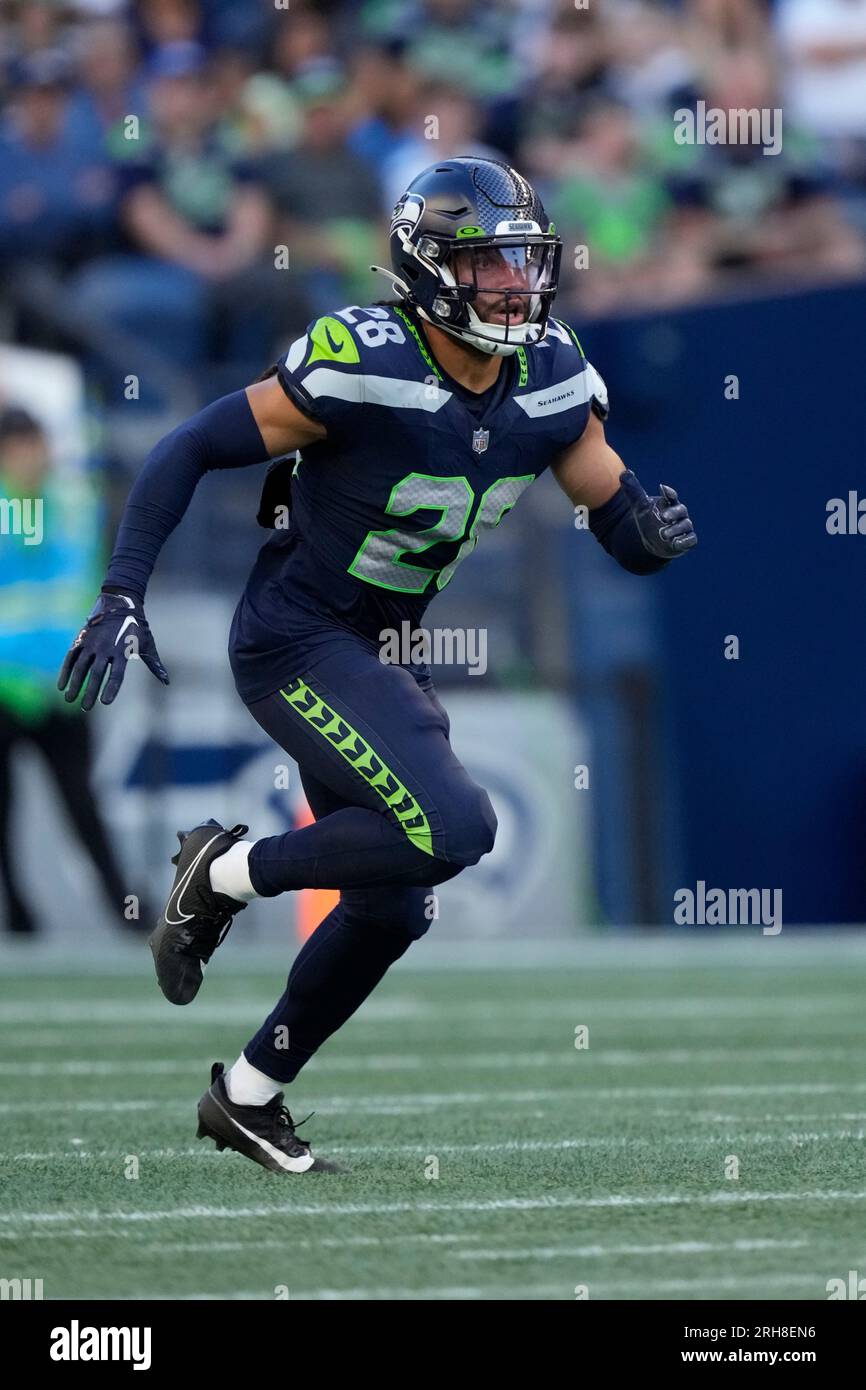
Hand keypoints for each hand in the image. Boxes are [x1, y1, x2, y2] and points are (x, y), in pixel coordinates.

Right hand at [57, 593, 169, 710]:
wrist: (119, 603)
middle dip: (90, 691)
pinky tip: (62, 686)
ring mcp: (92, 643)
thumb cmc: (136, 626)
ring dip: (75, 684)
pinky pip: (71, 657)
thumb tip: (166, 681)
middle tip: (86, 707)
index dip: (111, 689)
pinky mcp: (82, 638)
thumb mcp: (148, 644)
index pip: (116, 674)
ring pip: (81, 666)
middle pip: (96, 673)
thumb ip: (154, 664)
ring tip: (70, 700)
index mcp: (123, 651)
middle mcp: (106, 648)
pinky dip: (65, 671)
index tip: (105, 702)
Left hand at [619, 471, 696, 558]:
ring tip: (663, 534)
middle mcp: (679, 515)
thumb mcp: (639, 507)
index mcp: (669, 504)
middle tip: (663, 517)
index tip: (663, 488)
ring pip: (685, 526)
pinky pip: (690, 540)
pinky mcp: (686, 541)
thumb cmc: (648, 521)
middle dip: (673, 513)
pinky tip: (676, 543)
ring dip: (675, 529)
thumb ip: (633, 491)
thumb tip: (623, 473)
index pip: (672, 496)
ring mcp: (684, 528)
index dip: (669, 492)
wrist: (652, 542)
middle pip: (681, 510)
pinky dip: (685, 541)